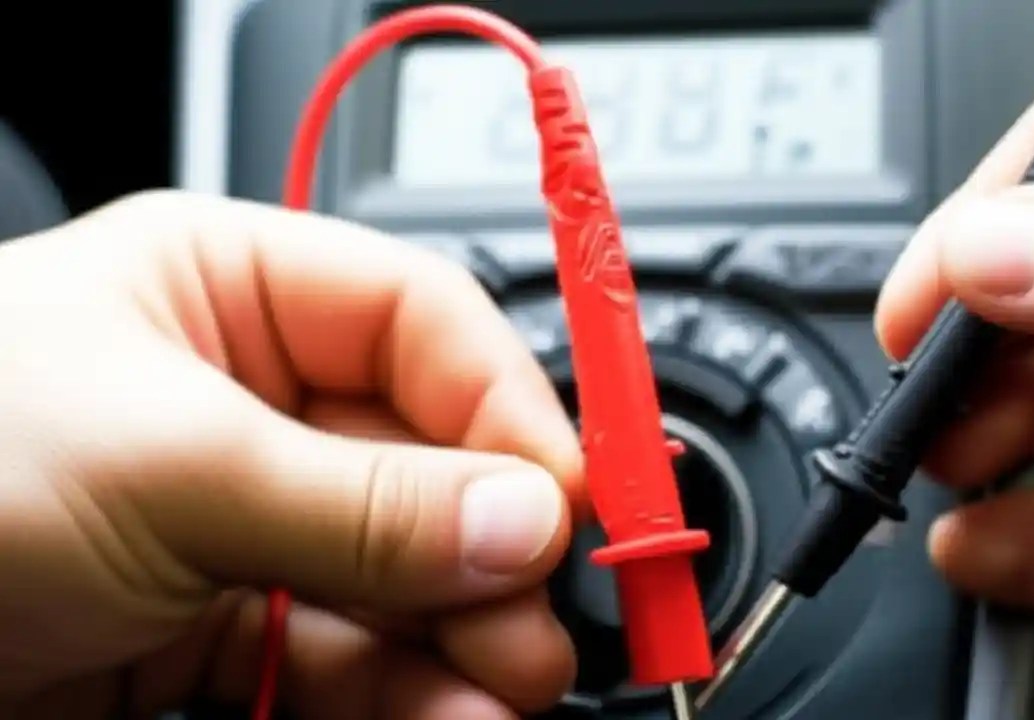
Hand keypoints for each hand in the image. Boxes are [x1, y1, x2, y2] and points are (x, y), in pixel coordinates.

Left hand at [0, 191, 583, 717]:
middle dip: (492, 541)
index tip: (564, 497)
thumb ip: (361, 500)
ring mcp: (243, 518)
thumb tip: (521, 516)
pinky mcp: (221, 624)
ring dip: (461, 631)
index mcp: (234, 292)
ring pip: (398, 568)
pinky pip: (344, 650)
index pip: (425, 327)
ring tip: (504, 686)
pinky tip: (445, 712)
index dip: (507, 408)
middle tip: (543, 616)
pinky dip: (403, 687)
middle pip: (429, 459)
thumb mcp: (165, 463)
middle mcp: (251, 399)